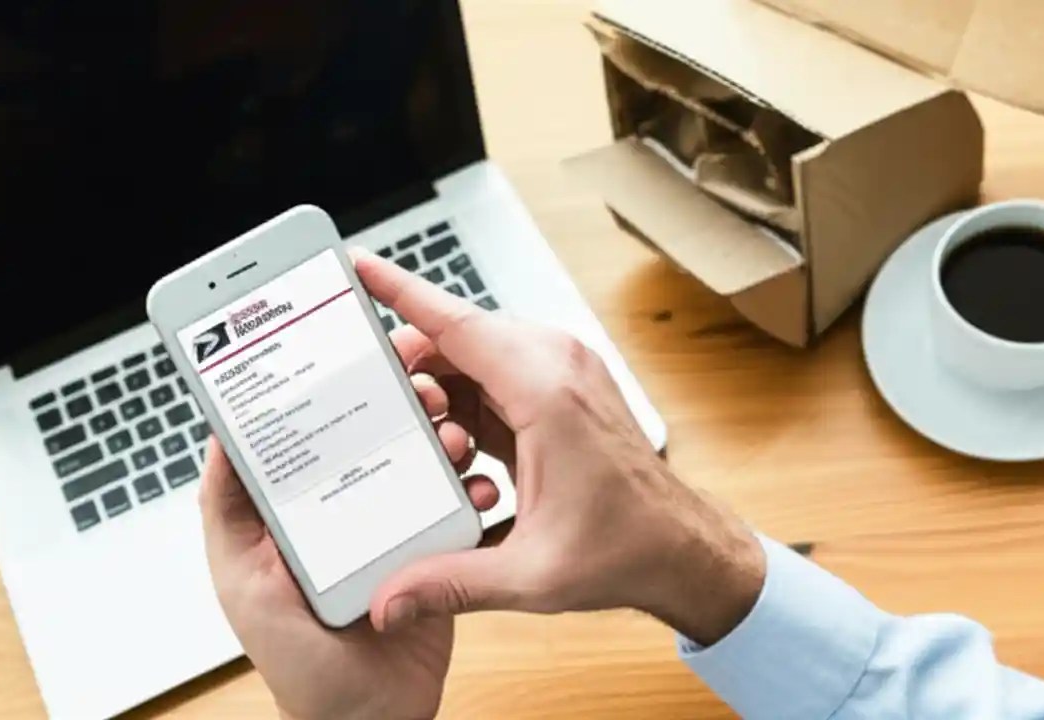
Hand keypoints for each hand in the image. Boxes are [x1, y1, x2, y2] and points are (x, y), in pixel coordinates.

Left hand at [199, 331, 500, 719]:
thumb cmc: (297, 665)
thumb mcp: (245, 586)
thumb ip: (227, 515)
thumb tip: (219, 438)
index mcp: (291, 510)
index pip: (305, 428)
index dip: (324, 385)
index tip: (349, 350)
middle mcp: (340, 510)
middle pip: (368, 432)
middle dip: (397, 401)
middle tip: (420, 385)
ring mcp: (386, 528)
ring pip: (416, 460)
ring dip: (439, 438)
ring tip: (452, 436)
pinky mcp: (427, 549)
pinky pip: (452, 504)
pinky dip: (470, 488)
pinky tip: (478, 484)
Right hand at [355, 253, 766, 646]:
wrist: (682, 549)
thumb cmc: (624, 549)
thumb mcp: (530, 575)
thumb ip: (451, 583)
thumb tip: (388, 602)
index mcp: (547, 394)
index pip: (459, 324)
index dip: (403, 293)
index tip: (361, 267)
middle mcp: (558, 366)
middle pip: (459, 336)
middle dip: (413, 364)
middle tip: (382, 410)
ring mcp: (565, 369)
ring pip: (477, 353)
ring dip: (443, 385)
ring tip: (431, 442)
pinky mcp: (564, 385)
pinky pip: (498, 371)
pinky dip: (469, 397)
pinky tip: (458, 444)